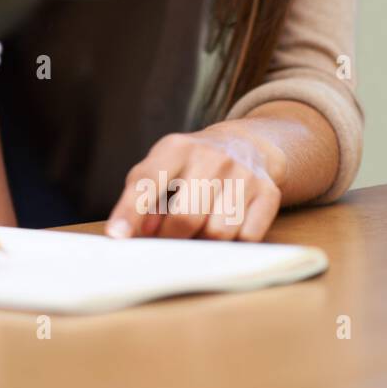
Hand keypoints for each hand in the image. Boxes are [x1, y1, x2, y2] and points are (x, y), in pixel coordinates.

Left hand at [105, 124, 286, 241]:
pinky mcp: (269, 193)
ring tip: (198, 228)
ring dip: (203, 241)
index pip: (148, 181)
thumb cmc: (190, 164)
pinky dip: (232, 243)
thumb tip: (136, 233)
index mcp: (176, 148)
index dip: (130, 211)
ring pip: (218, 233)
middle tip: (167, 239)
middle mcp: (212, 157)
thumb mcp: (161, 167)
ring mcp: (244, 174)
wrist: (246, 144)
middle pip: (186, 217)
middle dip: (171, 237)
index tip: (117, 237)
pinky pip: (247, 238)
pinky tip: (225, 227)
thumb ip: (143, 197)